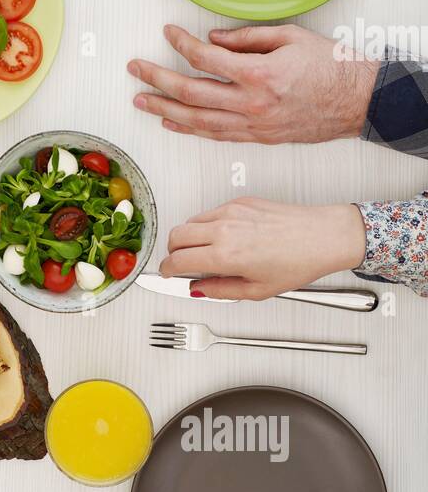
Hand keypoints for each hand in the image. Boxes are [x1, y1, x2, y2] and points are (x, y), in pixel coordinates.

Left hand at [129, 24, 378, 143]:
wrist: (358, 102)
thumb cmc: (331, 67)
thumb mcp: (290, 37)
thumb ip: (246, 38)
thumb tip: (211, 39)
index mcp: (258, 74)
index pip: (205, 58)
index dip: (181, 44)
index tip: (167, 32)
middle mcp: (251, 103)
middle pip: (190, 93)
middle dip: (157, 79)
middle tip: (135, 69)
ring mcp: (253, 125)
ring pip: (197, 120)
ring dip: (163, 109)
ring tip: (140, 100)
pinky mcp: (258, 137)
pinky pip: (214, 134)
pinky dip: (188, 129)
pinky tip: (171, 122)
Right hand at [161, 196, 366, 299]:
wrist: (324, 236)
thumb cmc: (299, 261)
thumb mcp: (258, 290)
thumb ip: (220, 290)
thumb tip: (200, 289)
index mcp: (226, 254)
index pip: (177, 259)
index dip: (168, 270)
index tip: (169, 274)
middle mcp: (224, 229)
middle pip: (175, 235)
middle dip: (172, 252)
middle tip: (182, 263)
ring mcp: (231, 211)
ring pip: (190, 221)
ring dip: (189, 237)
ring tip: (205, 251)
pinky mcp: (240, 201)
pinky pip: (210, 212)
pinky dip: (208, 225)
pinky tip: (224, 238)